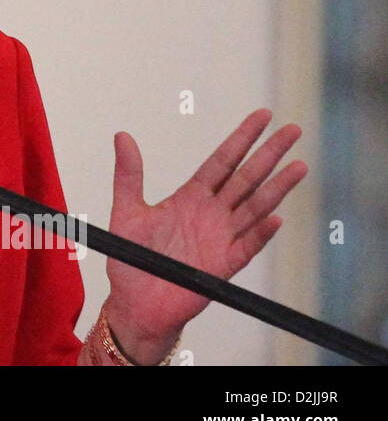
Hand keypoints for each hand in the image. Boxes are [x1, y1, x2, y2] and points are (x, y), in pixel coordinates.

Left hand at [103, 109, 307, 362]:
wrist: (136, 304)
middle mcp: (211, 214)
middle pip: (246, 178)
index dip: (242, 138)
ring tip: (298, 166)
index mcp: (190, 197)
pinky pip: (247, 246)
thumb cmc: (131, 260)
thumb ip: (128, 175)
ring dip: (276, 188)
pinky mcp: (223, 266)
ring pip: (255, 208)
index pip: (222, 161)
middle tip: (292, 129)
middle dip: (269, 154)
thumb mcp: (125, 211)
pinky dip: (260, 233)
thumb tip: (122, 136)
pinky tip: (275, 218)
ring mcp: (221, 239)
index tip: (262, 116)